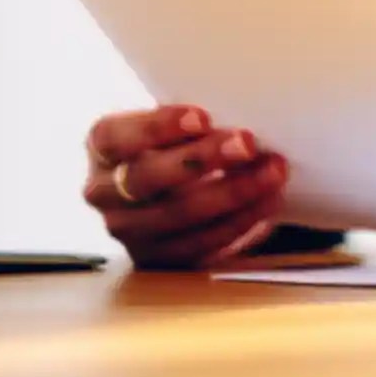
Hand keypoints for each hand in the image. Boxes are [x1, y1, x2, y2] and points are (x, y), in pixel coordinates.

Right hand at [83, 105, 288, 268]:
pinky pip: (202, 243)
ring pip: (180, 214)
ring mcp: (129, 231)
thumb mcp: (173, 128)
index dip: (157, 127)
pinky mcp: (159, 259)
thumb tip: (236, 122)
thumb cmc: (177, 147)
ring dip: (234, 192)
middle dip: (202, 159)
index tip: (202, 117)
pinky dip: (241, 220)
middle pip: (147, 178)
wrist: (172, 194)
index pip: (117, 137)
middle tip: (247, 144)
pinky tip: (268, 200)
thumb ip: (191, 125)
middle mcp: (104, 192)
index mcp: (103, 148)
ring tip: (272, 171)